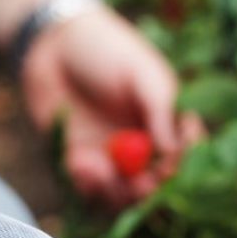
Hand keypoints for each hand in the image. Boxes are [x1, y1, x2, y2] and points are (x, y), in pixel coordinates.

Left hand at [21, 6, 202, 205]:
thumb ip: (162, 109)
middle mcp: (145, 146)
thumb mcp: (142, 73)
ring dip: (117, 190)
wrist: (50, 42)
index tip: (171, 166)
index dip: (182, 167)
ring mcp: (115, 158)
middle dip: (150, 188)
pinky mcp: (84, 164)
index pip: (186, 156)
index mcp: (167, 124)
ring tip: (100, 169)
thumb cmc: (105, 48)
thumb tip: (175, 152)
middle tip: (141, 183)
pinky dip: (88, 184)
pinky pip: (91, 189)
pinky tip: (80, 164)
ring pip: (125, 195)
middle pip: (158, 184)